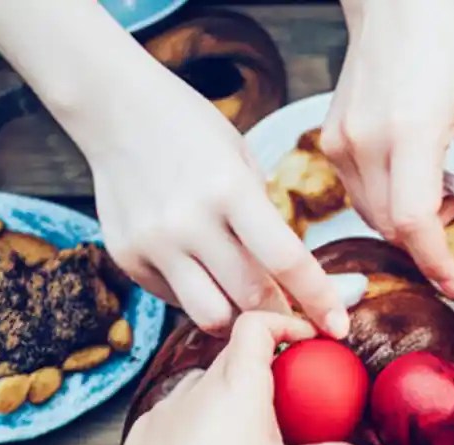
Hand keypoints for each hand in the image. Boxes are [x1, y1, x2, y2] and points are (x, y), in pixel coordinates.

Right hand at [69, 61, 347, 336]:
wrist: (115, 108)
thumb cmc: (192, 132)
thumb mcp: (242, 161)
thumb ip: (265, 221)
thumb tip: (299, 281)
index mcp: (230, 189)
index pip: (286, 260)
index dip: (318, 299)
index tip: (338, 326)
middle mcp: (190, 221)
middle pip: (250, 298)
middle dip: (281, 316)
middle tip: (296, 319)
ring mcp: (154, 243)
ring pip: (210, 316)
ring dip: (238, 320)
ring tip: (247, 303)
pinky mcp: (127, 257)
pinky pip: (176, 300)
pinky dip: (199, 297)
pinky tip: (203, 272)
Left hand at [109, 312, 361, 444]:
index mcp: (238, 383)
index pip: (257, 324)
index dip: (283, 322)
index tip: (305, 340)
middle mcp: (201, 383)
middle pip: (234, 352)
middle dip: (263, 364)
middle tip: (286, 393)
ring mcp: (169, 404)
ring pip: (206, 383)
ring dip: (228, 395)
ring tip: (244, 431)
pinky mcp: (148, 427)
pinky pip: (179, 411)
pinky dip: (198, 421)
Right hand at [322, 0, 453, 296]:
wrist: (400, 6)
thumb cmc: (453, 51)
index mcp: (413, 132)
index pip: (415, 221)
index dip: (436, 262)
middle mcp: (368, 140)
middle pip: (393, 227)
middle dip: (427, 239)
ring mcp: (342, 141)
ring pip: (372, 216)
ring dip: (406, 221)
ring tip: (435, 186)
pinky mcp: (330, 139)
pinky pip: (357, 193)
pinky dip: (386, 200)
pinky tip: (408, 173)